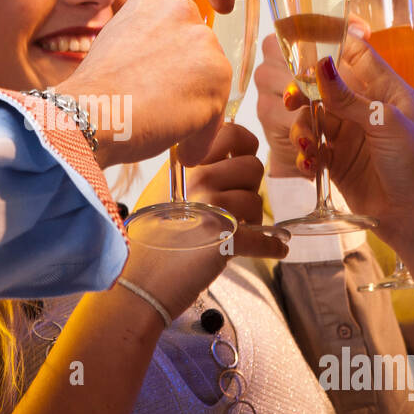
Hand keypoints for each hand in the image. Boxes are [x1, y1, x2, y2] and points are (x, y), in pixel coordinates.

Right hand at [69, 0, 233, 167]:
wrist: (91, 116)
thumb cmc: (95, 90)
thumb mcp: (119, 38)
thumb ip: (152, 33)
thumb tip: (164, 56)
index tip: (220, 6)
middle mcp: (182, 13)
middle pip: (207, 44)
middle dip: (191, 77)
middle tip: (160, 102)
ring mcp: (204, 44)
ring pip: (212, 81)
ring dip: (193, 108)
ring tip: (159, 125)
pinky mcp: (218, 78)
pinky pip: (217, 114)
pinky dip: (200, 134)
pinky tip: (177, 143)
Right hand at [123, 123, 287, 320]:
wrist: (134, 280)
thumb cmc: (145, 238)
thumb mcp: (160, 191)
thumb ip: (190, 170)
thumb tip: (228, 156)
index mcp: (185, 163)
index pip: (234, 133)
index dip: (244, 147)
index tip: (241, 161)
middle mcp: (199, 178)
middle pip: (252, 167)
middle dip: (249, 186)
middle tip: (233, 205)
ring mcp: (213, 207)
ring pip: (256, 202)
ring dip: (251, 218)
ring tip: (232, 231)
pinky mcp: (226, 238)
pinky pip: (262, 238)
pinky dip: (271, 245)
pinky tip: (278, 248)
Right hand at [260, 20, 413, 179]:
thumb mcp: (384, 125)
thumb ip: (348, 97)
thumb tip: (320, 64)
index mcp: (387, 92)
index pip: (358, 56)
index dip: (332, 48)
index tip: (304, 47)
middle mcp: (366, 110)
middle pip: (325, 88)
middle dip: (305, 93)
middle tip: (293, 103)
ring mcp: (350, 137)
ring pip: (313, 119)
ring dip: (303, 129)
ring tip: (307, 146)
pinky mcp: (337, 163)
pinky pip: (312, 149)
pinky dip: (305, 155)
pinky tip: (309, 166)